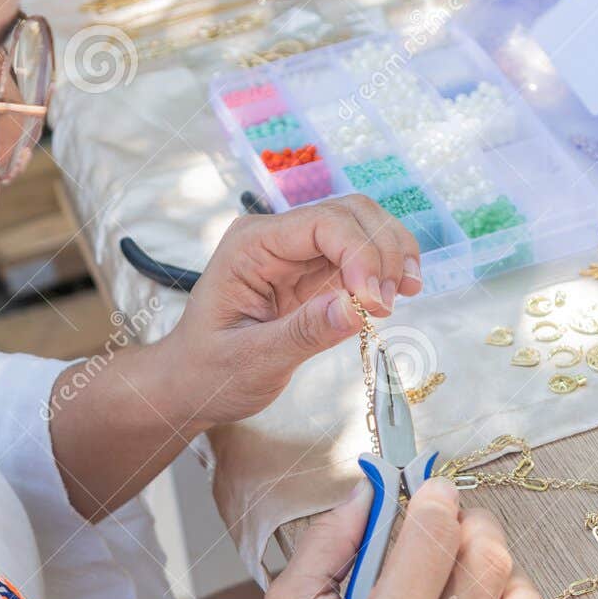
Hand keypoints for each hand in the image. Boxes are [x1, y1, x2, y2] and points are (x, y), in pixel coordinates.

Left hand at [156, 195, 422, 428]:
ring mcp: (298, 253)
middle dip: (381, 251)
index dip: (360, 255)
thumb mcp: (252, 360)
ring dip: (391, 254)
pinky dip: (386, 269)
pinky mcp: (316, 274)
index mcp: (251, 245)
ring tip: (407, 293)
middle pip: (350, 214)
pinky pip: (361, 257)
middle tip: (392, 303)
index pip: (322, 223)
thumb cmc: (210, 373)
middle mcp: (276, 237)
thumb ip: (304, 333)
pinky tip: (402, 292)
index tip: (377, 303)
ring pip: (362, 228)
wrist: (191, 384)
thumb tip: (357, 308)